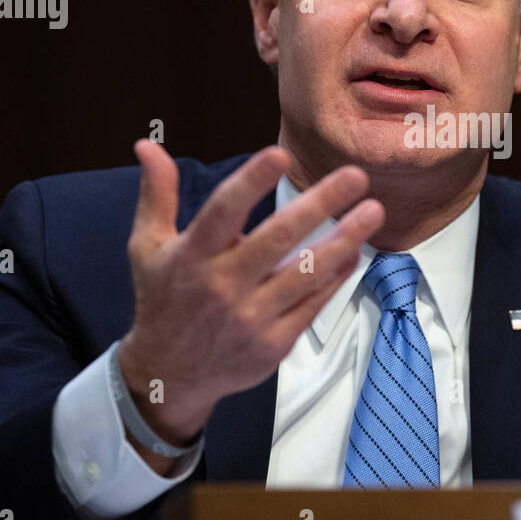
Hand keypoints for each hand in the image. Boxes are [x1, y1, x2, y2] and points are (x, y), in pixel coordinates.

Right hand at [117, 140, 383, 449]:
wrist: (168, 375)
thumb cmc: (162, 299)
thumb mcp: (147, 247)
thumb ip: (157, 195)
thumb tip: (147, 144)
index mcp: (191, 257)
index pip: (223, 212)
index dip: (252, 181)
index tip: (281, 154)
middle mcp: (221, 286)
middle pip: (277, 239)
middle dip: (319, 204)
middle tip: (356, 175)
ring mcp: (250, 318)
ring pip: (304, 274)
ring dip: (343, 240)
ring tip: (373, 211)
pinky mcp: (272, 345)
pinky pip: (312, 305)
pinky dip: (335, 277)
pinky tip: (355, 252)